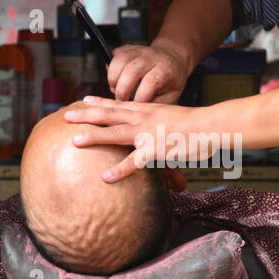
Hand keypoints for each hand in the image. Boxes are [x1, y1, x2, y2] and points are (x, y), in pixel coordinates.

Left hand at [64, 97, 208, 181]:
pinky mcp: (155, 150)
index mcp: (148, 109)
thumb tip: (155, 130)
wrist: (211, 125)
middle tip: (67, 115)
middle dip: (86, 115)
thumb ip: (160, 122)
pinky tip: (105, 178)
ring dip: (93, 136)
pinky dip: (118, 171)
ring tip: (74, 141)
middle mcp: (143, 117)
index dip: (100, 102)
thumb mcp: (174, 117)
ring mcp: (147, 133)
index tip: (85, 100)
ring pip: (114, 133)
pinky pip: (133, 162)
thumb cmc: (198, 124)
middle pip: (109, 115)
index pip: (119, 104)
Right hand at [107, 40, 189, 102]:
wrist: (172, 60)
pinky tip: (117, 79)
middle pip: (131, 70)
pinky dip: (110, 71)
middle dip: (122, 90)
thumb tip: (141, 115)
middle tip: (122, 101)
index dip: (140, 97)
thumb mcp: (172, 95)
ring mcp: (138, 50)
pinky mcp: (127, 48)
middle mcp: (152, 56)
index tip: (135, 107)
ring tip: (117, 89)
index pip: (150, 81)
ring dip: (113, 79)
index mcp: (166, 68)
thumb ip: (156, 105)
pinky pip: (113, 57)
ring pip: (118, 61)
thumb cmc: (171, 81)